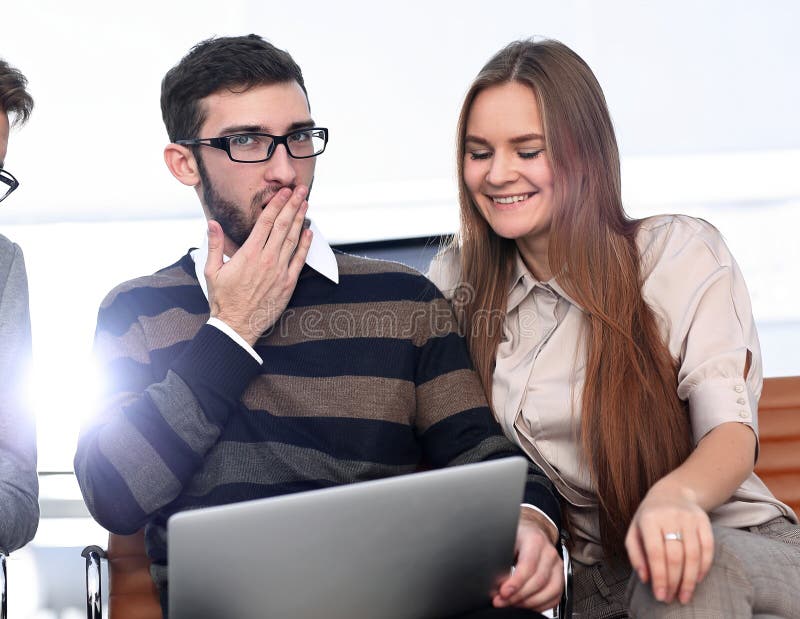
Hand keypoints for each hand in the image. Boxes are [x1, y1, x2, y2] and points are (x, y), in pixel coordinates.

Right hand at [205, 186, 311, 345]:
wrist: (237, 326)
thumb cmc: (223, 300)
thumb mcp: (212, 271)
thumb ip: (214, 245)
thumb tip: (212, 223)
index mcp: (249, 254)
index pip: (266, 222)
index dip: (276, 205)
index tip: (283, 192)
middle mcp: (267, 259)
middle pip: (284, 226)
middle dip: (293, 205)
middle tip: (301, 190)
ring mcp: (279, 271)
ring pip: (293, 240)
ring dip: (301, 220)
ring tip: (306, 205)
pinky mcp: (288, 284)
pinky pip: (299, 260)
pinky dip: (306, 245)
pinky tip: (310, 233)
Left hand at [493, 510, 562, 611]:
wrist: (531, 531)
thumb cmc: (517, 536)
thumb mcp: (506, 539)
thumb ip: (500, 557)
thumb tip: (495, 580)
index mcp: (535, 540)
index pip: (528, 565)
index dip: (516, 583)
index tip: (503, 593)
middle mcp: (549, 552)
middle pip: (539, 581)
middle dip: (518, 596)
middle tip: (501, 601)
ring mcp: (557, 565)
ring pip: (550, 591)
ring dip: (529, 603)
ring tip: (511, 605)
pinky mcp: (560, 577)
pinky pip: (555, 597)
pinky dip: (540, 605)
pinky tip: (525, 605)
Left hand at [625, 480, 713, 604]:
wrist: (672, 493)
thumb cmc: (649, 518)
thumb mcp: (634, 531)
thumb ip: (636, 555)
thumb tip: (645, 579)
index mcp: (649, 520)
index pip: (656, 553)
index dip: (659, 577)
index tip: (660, 596)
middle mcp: (670, 517)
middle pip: (675, 556)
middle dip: (674, 582)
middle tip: (672, 598)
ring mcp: (689, 518)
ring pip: (693, 555)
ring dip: (690, 580)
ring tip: (685, 595)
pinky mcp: (704, 521)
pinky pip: (708, 548)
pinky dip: (704, 568)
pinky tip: (697, 580)